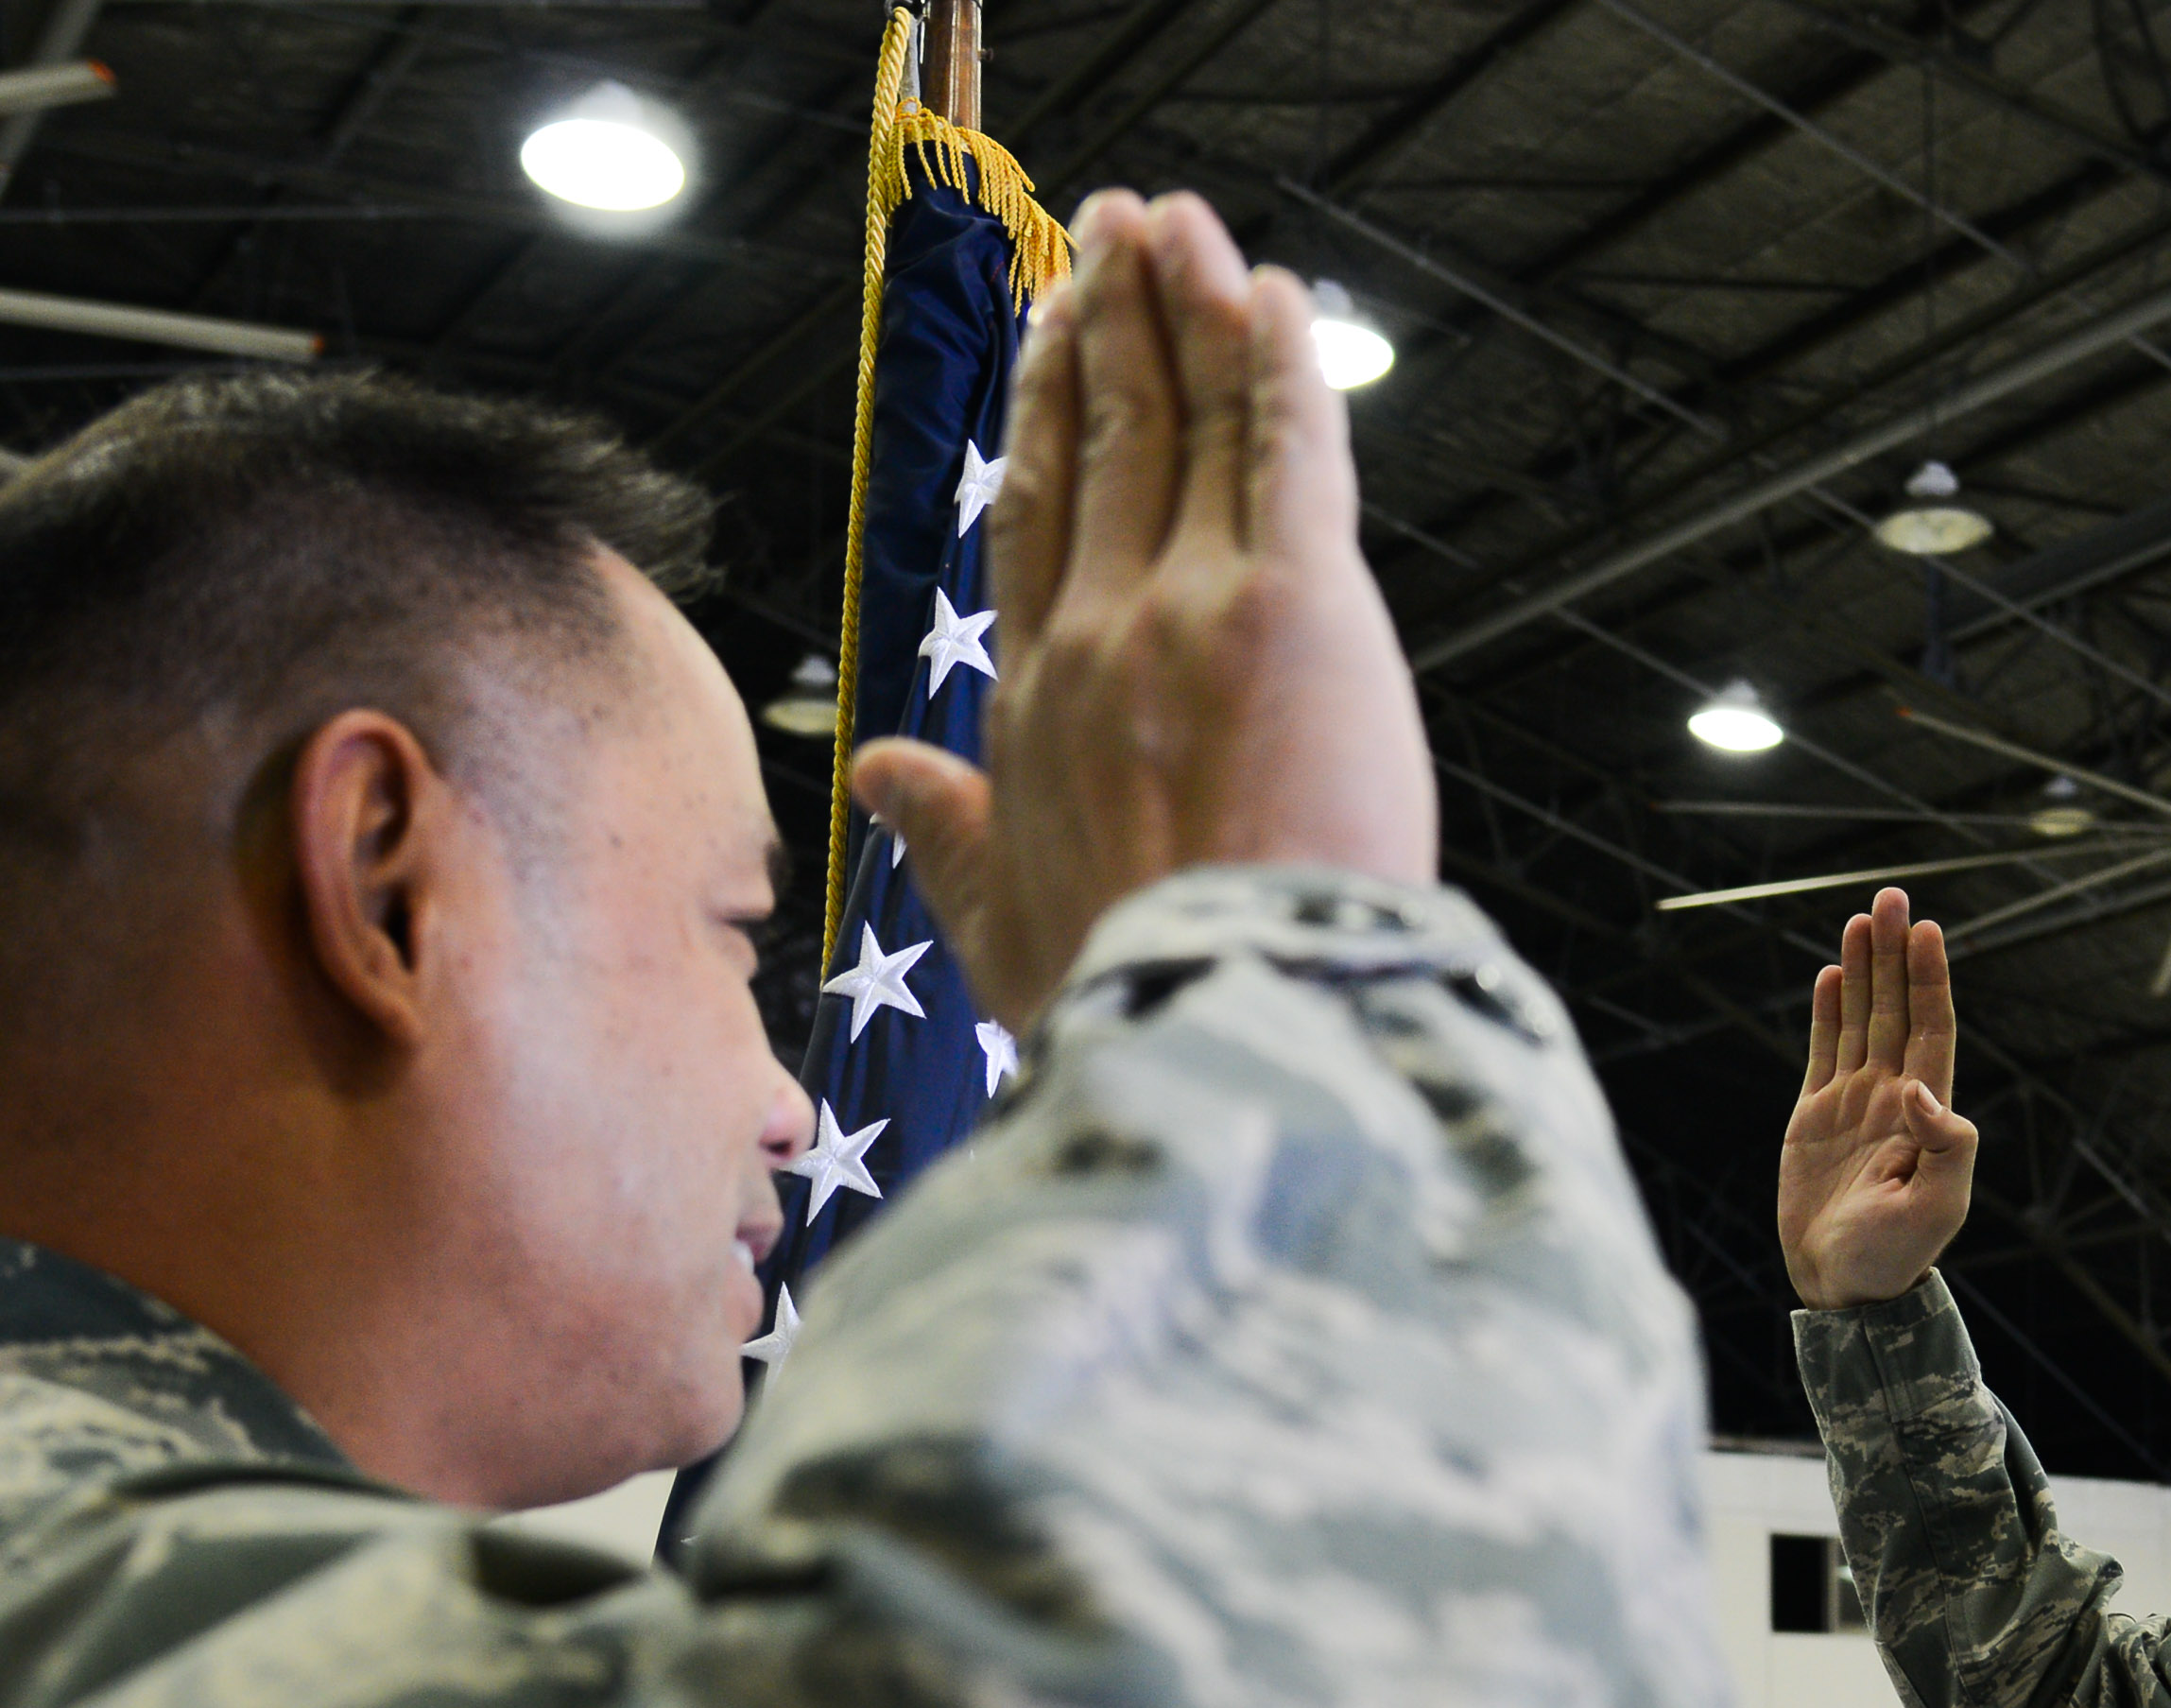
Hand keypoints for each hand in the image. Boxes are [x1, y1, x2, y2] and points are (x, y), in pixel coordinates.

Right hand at [851, 189, 1436, 1031]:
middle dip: (1108, 327)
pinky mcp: (1294, 602)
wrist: (1216, 1020)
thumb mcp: (998, 919)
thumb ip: (944, 833)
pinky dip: (1281, 363)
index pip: (1036, 525)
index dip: (1044, 422)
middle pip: (1103, 445)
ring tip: (1177, 225)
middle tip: (1114, 237)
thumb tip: (876, 778)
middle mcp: (1099, 633)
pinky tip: (1276, 295)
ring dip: (1184, 307)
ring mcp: (1189, 607)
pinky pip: (1285, 449)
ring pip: (1185, 423)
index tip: (1054, 346)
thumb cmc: (1124, 994)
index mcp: (1036, 702)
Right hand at [1779, 887, 1978, 1307]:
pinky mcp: (1816, 1118)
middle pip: (1896, 1010)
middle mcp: (1892, 1098)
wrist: (1845, 1287)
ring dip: (1864, 971)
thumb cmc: (1895, 1255)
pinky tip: (1834, 975)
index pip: (1931, 1029)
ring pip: (1861, 1021)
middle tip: (1890, 897)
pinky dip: (1829, 1013)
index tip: (1926, 930)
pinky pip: (1823, 1052)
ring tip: (1861, 918)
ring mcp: (1854, 1104)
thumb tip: (1920, 1090)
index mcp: (1926, 1113)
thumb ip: (1946, 1146)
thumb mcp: (1939, 1207)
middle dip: (1894, 955)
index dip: (1929, 979)